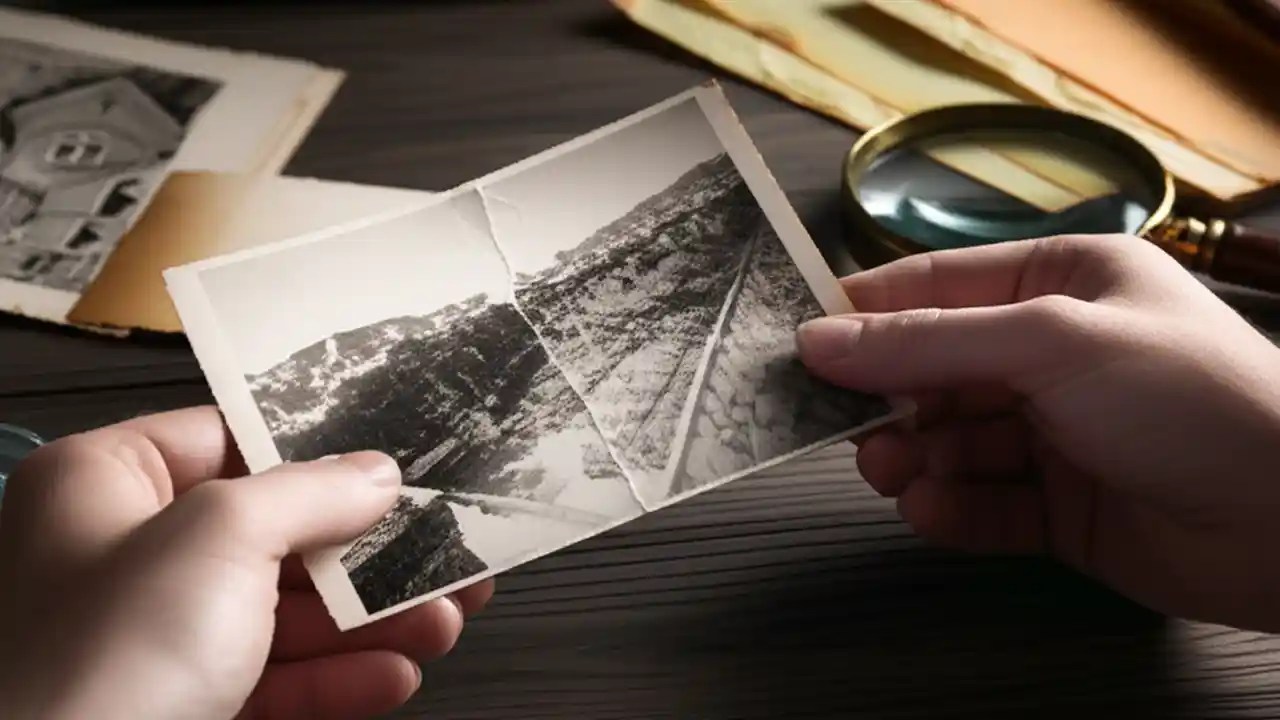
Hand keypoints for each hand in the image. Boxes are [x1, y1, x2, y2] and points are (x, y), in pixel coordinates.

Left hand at [0, 406, 493, 719]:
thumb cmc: (96, 669)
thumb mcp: (221, 537)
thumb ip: (309, 493)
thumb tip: (371, 474)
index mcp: (103, 485)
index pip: (229, 439)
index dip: (316, 450)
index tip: (390, 460)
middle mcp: (124, 555)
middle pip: (276, 533)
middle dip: (369, 553)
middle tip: (440, 548)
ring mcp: (154, 637)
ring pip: (286, 612)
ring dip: (371, 620)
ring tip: (442, 619)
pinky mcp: (183, 703)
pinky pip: (276, 678)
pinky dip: (339, 678)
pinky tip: (392, 676)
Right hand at [797, 234, 1279, 631]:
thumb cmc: (1191, 398)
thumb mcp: (1051, 342)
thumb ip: (929, 341)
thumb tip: (819, 338)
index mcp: (1061, 284)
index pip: (938, 287)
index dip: (866, 313)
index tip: (798, 344)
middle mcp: (1054, 353)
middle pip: (935, 370)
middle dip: (887, 400)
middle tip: (841, 427)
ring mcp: (1057, 432)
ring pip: (950, 441)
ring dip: (912, 458)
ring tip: (889, 474)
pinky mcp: (1061, 506)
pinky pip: (982, 503)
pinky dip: (950, 509)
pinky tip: (930, 511)